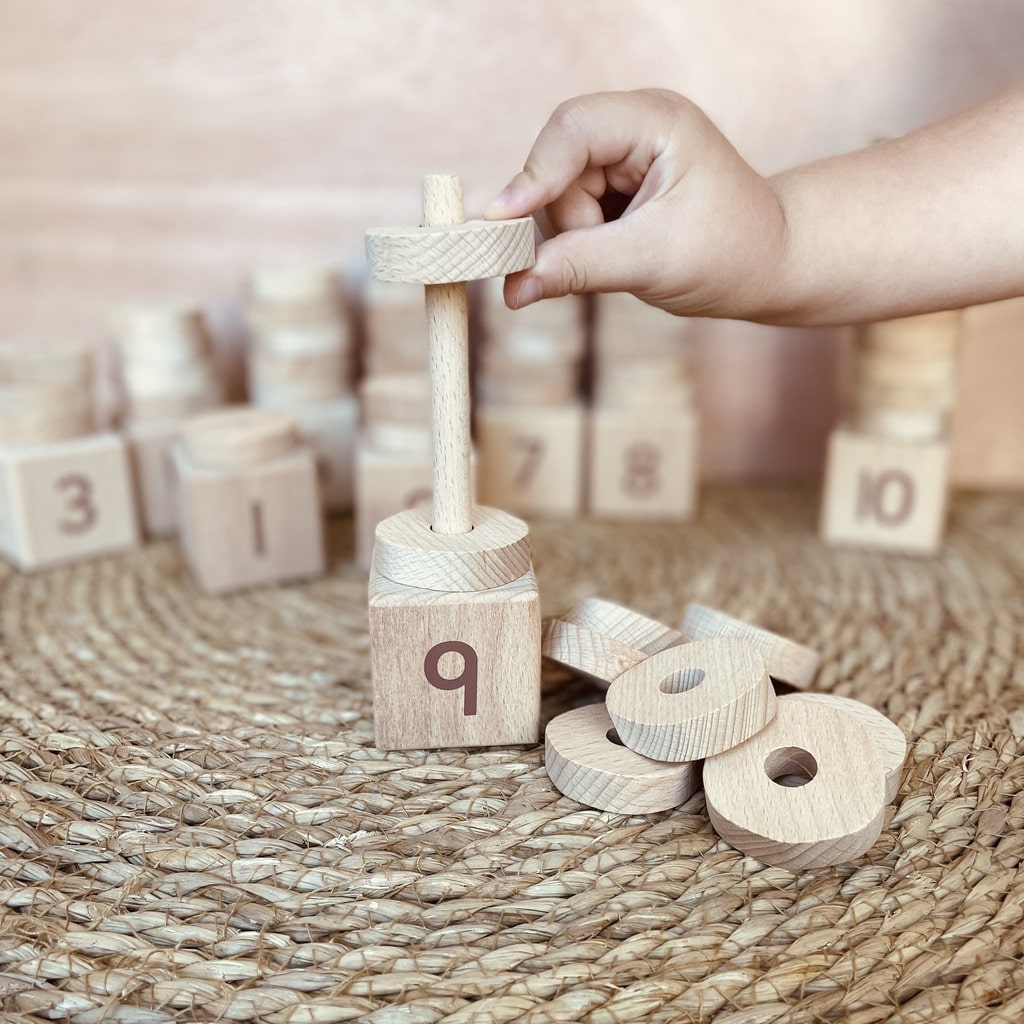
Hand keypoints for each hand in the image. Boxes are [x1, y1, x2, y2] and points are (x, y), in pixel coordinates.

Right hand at [484, 89, 788, 319]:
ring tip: (626, 258)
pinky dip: (580, 242)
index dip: (533, 176)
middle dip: (568, 223)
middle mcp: (634, 126)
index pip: (572, 130)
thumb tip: (512, 288)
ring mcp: (621, 154)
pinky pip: (568, 213)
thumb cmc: (729, 255)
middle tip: (603, 259)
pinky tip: (617, 254)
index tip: (502, 224)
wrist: (768, 267)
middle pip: (556, 166)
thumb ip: (578, 268)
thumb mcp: (652, 263)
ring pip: (556, 195)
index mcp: (656, 121)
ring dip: (575, 238)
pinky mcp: (613, 185)